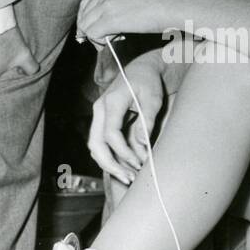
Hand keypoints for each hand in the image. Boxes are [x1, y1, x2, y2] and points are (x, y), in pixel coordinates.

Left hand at [76, 0, 174, 47]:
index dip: (88, 19)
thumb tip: (99, 24)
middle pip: (84, 14)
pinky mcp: (111, 18)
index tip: (95, 31)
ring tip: (112, 40)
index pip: (87, 2)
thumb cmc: (162, 3)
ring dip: (96, 37)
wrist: (177, 5)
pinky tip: (113, 42)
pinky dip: (99, 42)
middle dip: (90, 30)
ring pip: (86, 26)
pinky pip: (93, 34)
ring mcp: (107, 2)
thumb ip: (115, 3)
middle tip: (103, 39)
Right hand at [88, 52, 165, 184]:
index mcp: (112, 102)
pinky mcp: (102, 122)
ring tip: (129, 177)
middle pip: (96, 143)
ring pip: (95, 146)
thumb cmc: (148, 83)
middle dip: (111, 164)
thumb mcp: (153, 98)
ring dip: (109, 164)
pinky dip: (110, 157)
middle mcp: (100, 110)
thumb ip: (147, 120)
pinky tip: (126, 167)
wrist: (141, 70)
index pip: (111, 133)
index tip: (139, 162)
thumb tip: (142, 144)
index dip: (123, 152)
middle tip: (129, 178)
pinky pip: (100, 144)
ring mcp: (98, 116)